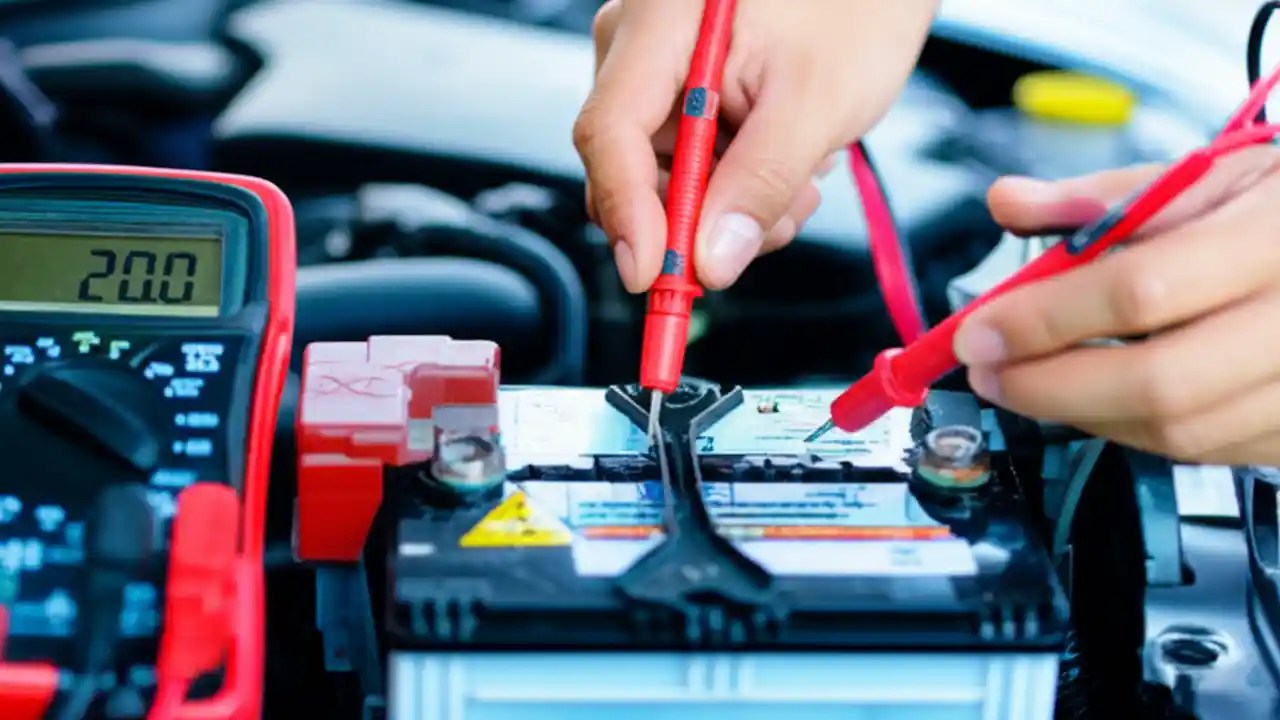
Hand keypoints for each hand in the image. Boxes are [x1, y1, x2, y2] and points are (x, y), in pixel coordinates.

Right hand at [573, 0, 936, 291]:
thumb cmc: (857, 5)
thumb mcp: (818, 102)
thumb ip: (760, 183)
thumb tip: (710, 260)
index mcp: (660, 22)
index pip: (609, 131)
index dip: (627, 212)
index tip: (653, 274)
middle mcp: (640, 45)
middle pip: (628, 166)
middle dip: (694, 217)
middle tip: (768, 225)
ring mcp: (656, 73)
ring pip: (661, 180)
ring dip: (727, 207)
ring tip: (798, 181)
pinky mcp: (680, 97)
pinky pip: (685, 168)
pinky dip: (734, 188)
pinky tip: (784, 167)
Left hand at [954, 146, 1279, 464]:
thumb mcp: (1206, 177)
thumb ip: (1100, 198)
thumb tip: (1007, 202)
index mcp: (1274, 235)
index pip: (1141, 289)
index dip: (1047, 318)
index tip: (979, 328)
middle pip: (1158, 383)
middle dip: (1051, 387)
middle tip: (989, 371)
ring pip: (1180, 432)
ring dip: (1084, 415)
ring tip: (1030, 384)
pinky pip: (1206, 452)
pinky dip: (1133, 430)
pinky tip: (1094, 400)